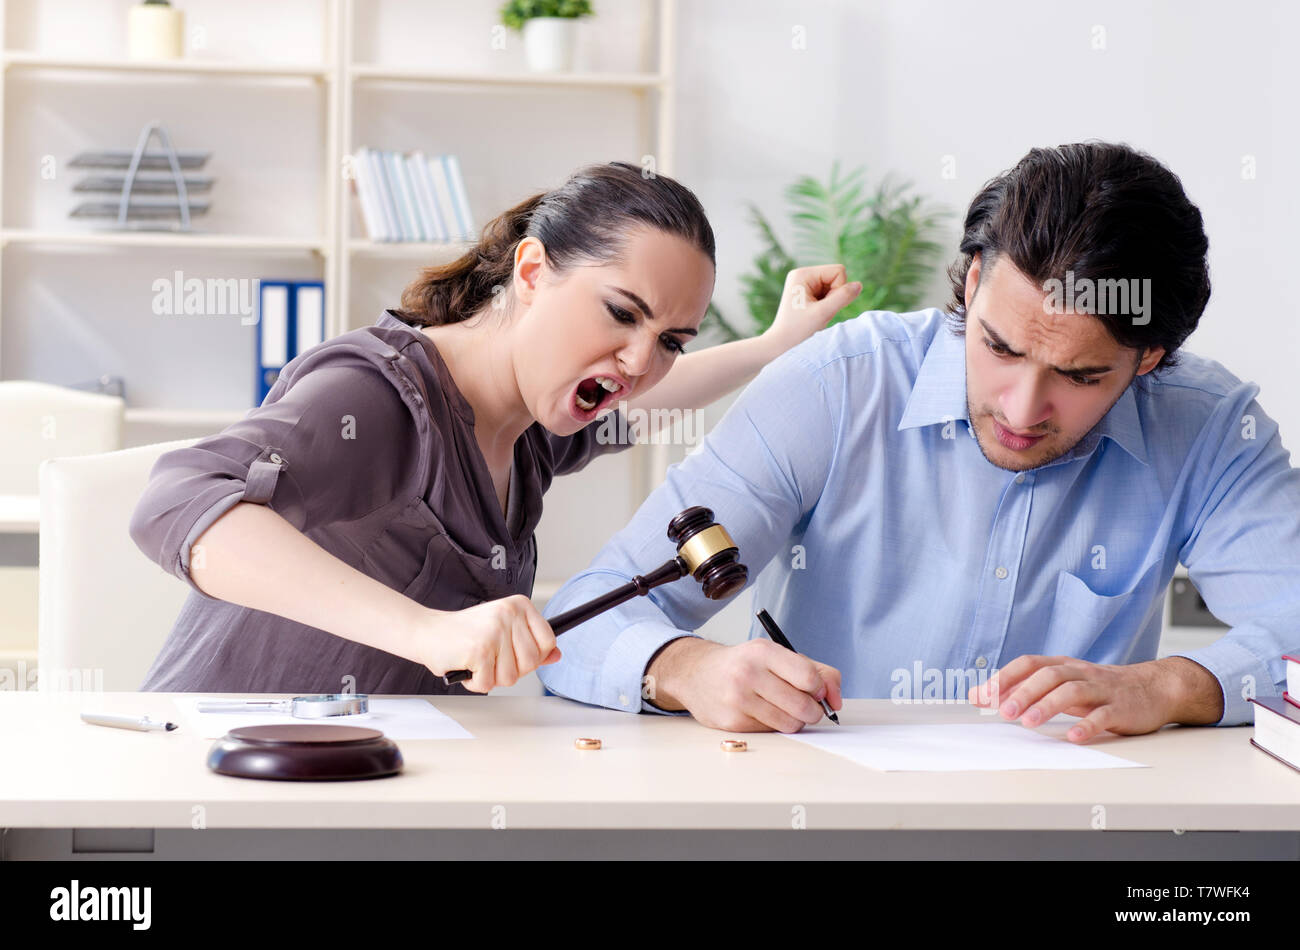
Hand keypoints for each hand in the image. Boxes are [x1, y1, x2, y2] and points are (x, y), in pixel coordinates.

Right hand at [419, 595, 559, 692]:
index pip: (548, 640)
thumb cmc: (465, 633)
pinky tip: (466, 666)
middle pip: (532, 663)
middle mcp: (509, 614)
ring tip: (477, 661)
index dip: (534, 657)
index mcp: (519, 605)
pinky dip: (475, 683)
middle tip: (491, 659)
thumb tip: (556, 655)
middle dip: (511, 670)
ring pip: (511, 678)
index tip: (515, 655)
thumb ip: (530, 642)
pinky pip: (488, 684)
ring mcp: (495, 632)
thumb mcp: (503, 630)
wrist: (427, 631)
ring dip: (491, 678)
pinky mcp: (480, 650)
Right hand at [646, 638, 842, 732]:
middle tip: (808, 707)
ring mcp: (738, 700)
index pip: (808, 677)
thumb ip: (815, 671)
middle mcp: (748, 674)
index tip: (817, 691)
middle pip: (802, 706)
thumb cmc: (744, 664)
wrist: (697, 673)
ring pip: (789, 724)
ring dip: (795, 721)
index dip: (820, 689)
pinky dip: (774, 725)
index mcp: (763, 652)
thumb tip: (836, 699)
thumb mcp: (776, 655)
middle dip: (813, 711)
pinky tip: (763, 712)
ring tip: (785, 709)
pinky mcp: (731, 722)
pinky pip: (771, 731)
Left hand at [761, 264, 862, 357]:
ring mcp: (805, 283)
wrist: (780, 346)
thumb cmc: (797, 331)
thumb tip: (859, 284)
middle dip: (833, 297)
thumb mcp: (823, 314)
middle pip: (837, 278)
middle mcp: (803, 274)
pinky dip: (826, 306)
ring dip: (830, 303)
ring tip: (815, 314)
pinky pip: (829, 294)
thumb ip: (843, 297)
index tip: (823, 306)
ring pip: (834, 287)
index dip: (838, 290)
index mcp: (803, 274)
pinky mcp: (808, 293)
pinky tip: (814, 315)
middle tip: (818, 312)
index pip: (838, 271)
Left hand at [968, 654, 1204, 742]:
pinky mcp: (1121, 708)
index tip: (983, 695)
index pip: (1029, 664)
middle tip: (1004, 712)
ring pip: (1072, 692)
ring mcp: (1102, 690)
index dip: (1005, 677)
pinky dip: (1087, 725)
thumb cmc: (1099, 689)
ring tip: (1029, 723)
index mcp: (1063, 665)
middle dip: (1024, 693)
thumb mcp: (1062, 685)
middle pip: (1049, 676)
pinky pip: (1103, 715)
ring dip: (1048, 706)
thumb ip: (1024, 688)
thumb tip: (980, 696)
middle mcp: (1080, 673)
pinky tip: (1073, 736)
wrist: (1154, 688)